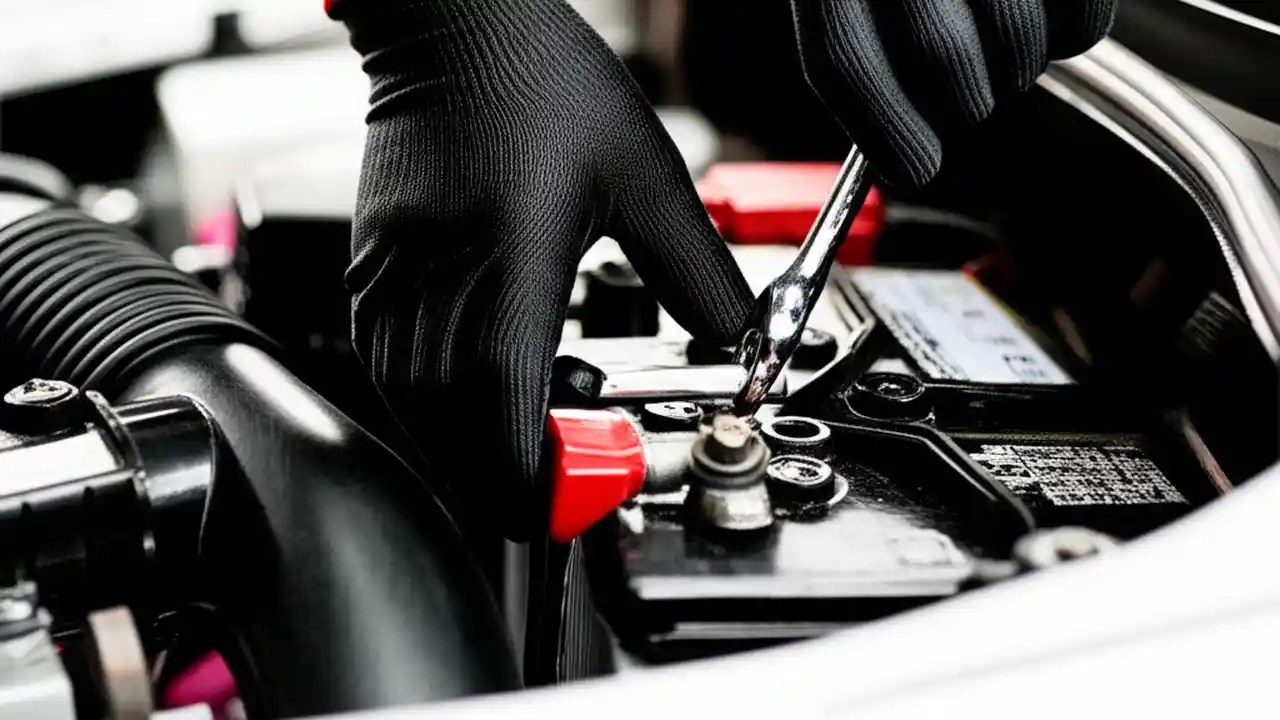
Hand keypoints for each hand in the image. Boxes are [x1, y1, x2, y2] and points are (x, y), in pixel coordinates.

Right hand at [331, 0, 752, 538]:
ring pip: (411, 404)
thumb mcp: (647, 176)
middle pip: (449, 423)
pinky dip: (429, 405)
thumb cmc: (542, 80)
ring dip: (463, 449)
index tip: (571, 499)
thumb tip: (737, 341)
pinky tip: (468, 400)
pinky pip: (386, 364)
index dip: (530, 469)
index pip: (501, 397)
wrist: (453, 23)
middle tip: (556, 495)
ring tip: (518, 457)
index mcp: (512, 249)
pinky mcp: (369, 265)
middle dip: (501, 480)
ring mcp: (393, 271)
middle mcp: (440, 269)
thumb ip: (697, 270)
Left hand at [790, 0, 1118, 187]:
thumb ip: (855, 19)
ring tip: (1004, 41)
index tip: (914, 166)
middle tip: (965, 101)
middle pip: (944, 68)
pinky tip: (1046, 13)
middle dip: (961, 105)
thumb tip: (896, 124)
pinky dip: (1073, 31)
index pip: (844, 61)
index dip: (881, 130)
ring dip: (1015, 69)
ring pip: (1018, 50)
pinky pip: (1084, 19)